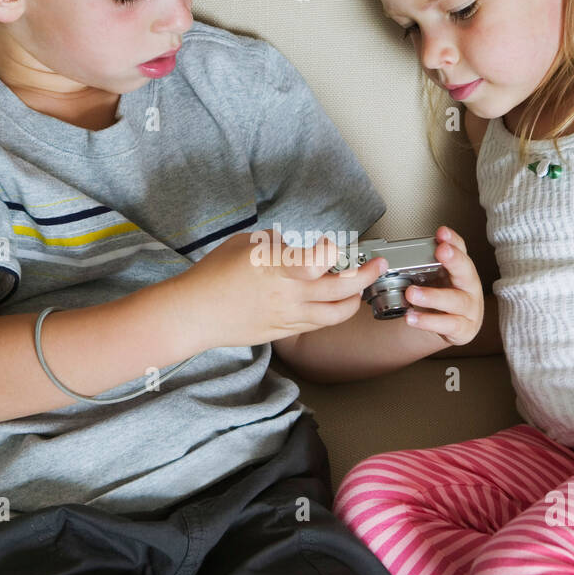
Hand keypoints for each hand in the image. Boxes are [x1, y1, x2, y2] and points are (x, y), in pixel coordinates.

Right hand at [181, 228, 389, 348]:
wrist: (196, 314)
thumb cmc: (214, 275)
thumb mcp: (245, 244)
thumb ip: (276, 245)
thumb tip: (294, 247)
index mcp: (276, 267)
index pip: (317, 262)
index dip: (334, 252)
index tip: (335, 243)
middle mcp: (287, 294)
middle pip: (340, 289)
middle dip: (366, 275)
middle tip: (377, 264)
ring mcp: (288, 316)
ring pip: (337, 313)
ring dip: (355, 299)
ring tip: (360, 287)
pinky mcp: (285, 331)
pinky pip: (319, 324)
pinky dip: (334, 313)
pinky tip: (336, 303)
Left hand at [402, 225, 484, 346]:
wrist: (450, 325)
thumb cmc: (443, 296)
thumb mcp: (434, 276)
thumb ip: (420, 263)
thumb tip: (394, 251)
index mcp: (461, 269)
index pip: (460, 249)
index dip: (453, 240)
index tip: (442, 233)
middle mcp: (469, 286)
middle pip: (466, 270)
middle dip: (454, 260)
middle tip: (441, 250)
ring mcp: (470, 308)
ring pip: (455, 300)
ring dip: (433, 296)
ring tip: (412, 293)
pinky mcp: (464, 329)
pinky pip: (448, 324)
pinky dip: (429, 321)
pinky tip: (412, 317)